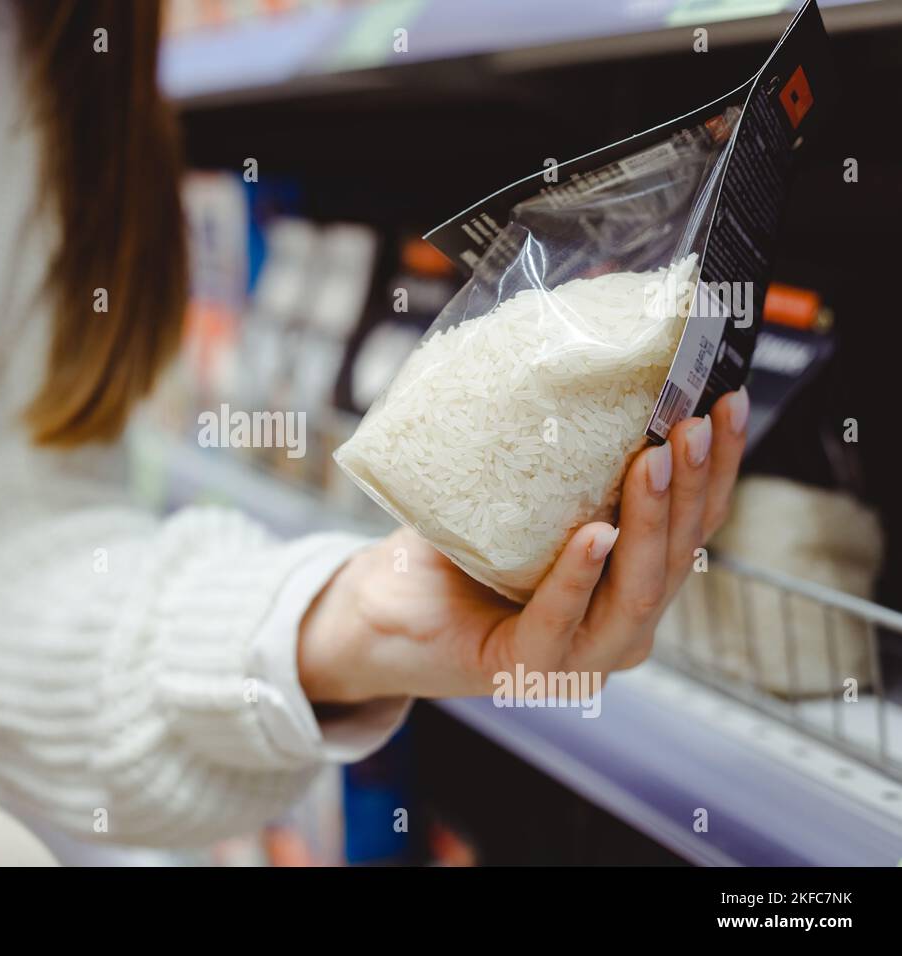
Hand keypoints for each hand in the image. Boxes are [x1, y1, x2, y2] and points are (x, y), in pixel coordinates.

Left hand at [298, 388, 748, 702]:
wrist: (387, 610)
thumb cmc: (458, 551)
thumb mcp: (524, 495)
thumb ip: (564, 455)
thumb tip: (581, 347)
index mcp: (632, 583)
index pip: (694, 524)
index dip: (720, 466)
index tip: (731, 401)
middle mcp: (621, 626)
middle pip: (679, 555)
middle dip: (691, 485)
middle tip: (693, 423)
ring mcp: (581, 656)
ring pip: (637, 592)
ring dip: (648, 521)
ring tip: (651, 461)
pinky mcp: (528, 669)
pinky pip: (561, 621)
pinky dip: (579, 578)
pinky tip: (593, 536)